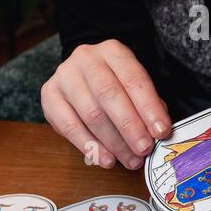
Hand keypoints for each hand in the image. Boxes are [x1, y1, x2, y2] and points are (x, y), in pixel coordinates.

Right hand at [40, 40, 170, 168]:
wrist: (82, 74)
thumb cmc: (114, 82)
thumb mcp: (133, 84)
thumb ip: (148, 103)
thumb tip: (158, 131)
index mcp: (113, 51)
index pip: (134, 79)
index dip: (149, 107)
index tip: (161, 131)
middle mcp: (86, 58)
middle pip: (109, 95)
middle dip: (130, 126)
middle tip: (144, 149)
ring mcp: (64, 76)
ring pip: (91, 113)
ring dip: (113, 142)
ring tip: (129, 160)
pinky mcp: (49, 95)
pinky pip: (69, 126)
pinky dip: (90, 146)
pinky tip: (106, 159)